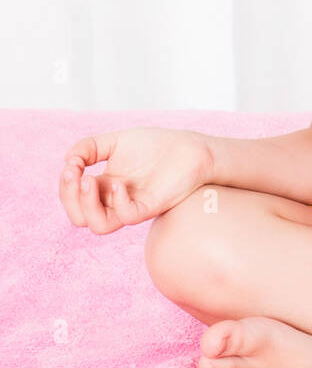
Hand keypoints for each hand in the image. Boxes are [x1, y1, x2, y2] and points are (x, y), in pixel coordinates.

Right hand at [59, 128, 212, 232]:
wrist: (189, 148)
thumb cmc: (155, 146)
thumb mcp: (115, 141)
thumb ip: (89, 147)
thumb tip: (68, 160)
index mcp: (104, 186)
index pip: (74, 199)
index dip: (66, 185)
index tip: (71, 164)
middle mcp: (114, 200)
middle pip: (80, 217)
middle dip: (70, 197)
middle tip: (75, 173)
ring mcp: (131, 205)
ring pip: (99, 225)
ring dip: (87, 205)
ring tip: (90, 180)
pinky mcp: (150, 206)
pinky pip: (127, 216)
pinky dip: (118, 202)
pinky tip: (119, 183)